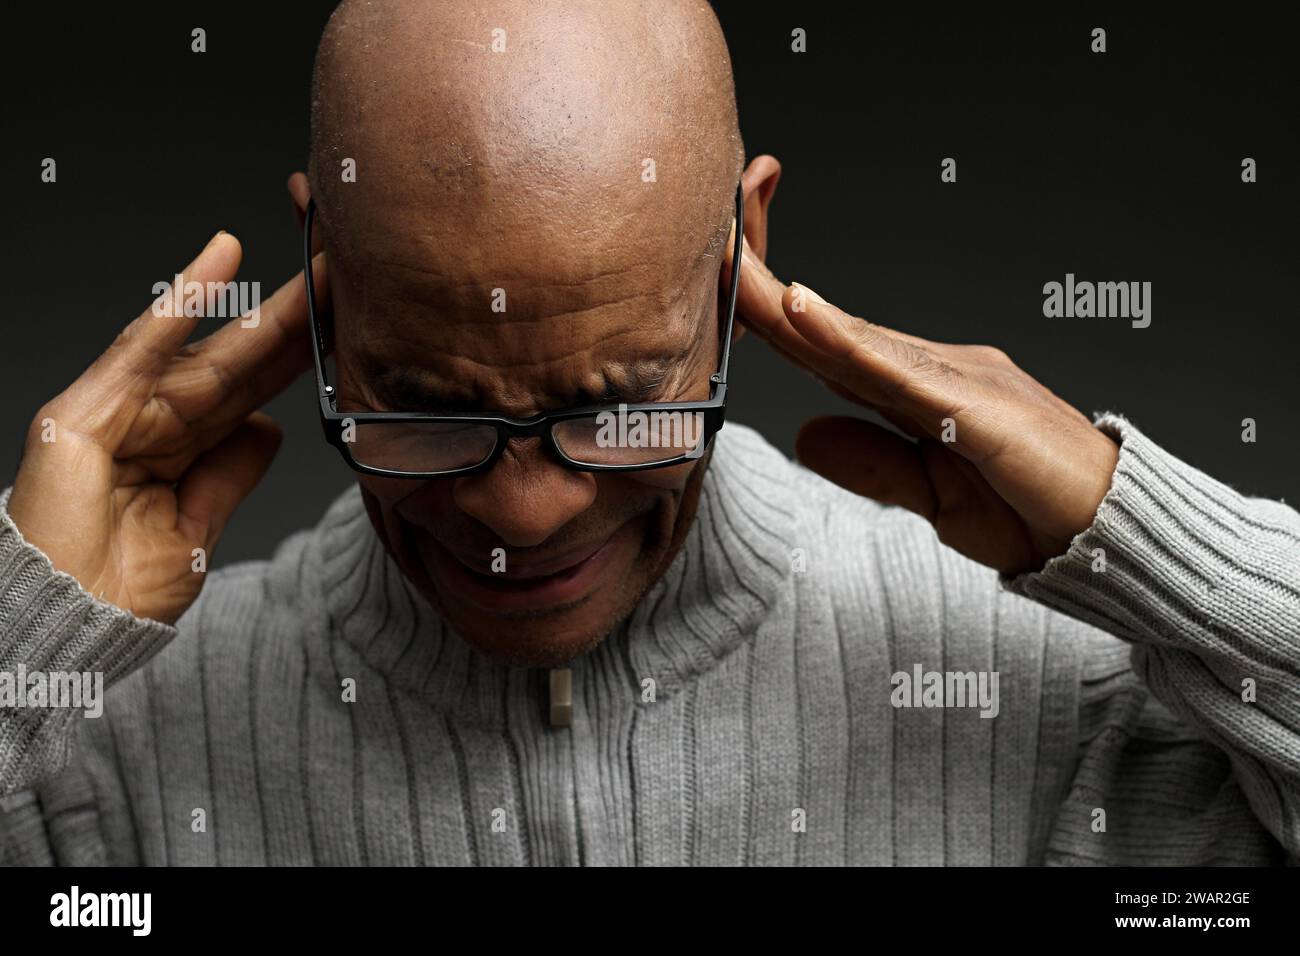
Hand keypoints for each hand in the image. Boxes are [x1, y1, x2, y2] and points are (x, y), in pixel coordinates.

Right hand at [7, 232, 327, 623]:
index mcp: (182, 450)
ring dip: (264, 304)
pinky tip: (222, 256)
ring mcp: (120, 410)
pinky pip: (143, 346)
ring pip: (208, 348)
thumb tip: (269, 426)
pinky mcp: (86, 410)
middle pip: (240, 361)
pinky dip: (181, 300)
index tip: (350, 322)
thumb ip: (231, 471)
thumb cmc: (118, 592)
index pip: (253, 391)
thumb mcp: (200, 526)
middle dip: (297, 321)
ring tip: (316, 266)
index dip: (300, 356)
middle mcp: (155, 420)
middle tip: (344, 274)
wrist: (67, 630)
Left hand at [725, 237, 1118, 574]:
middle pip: (833, 328)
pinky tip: (805, 314)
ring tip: (733, 268)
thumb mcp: (929, 497)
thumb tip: (804, 434)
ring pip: (857, 337)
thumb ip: (870, 464)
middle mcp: (935, 367)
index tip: (719, 293)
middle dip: (765, 291)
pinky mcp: (980, 406)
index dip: (772, 319)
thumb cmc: (1029, 508)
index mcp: (919, 387)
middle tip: (708, 246)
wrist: (1114, 535)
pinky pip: (901, 372)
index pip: (829, 349)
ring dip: (788, 305)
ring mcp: (960, 377)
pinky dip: (848, 341)